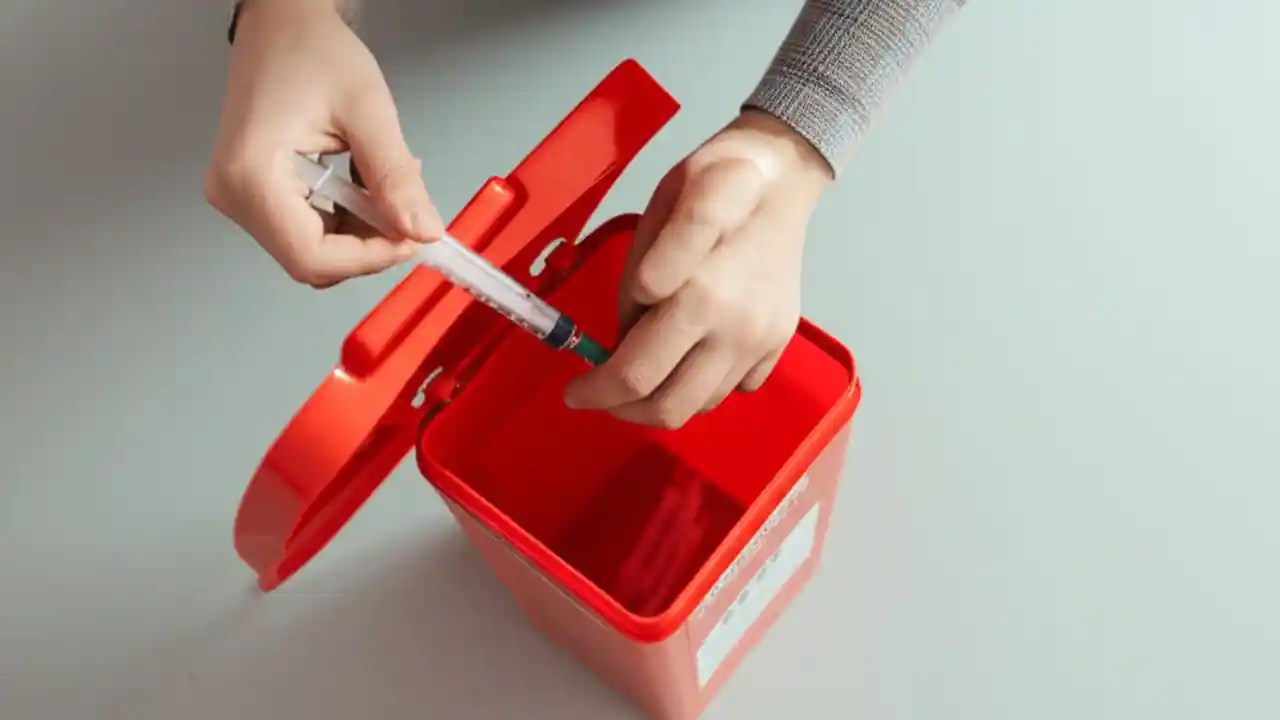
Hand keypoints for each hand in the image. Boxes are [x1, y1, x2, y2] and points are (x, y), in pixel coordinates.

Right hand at [204, 0, 442, 287]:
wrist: (283, 24)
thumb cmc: (313, 51)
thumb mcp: (368, 112)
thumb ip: (395, 178)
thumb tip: (423, 231)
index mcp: (250, 175)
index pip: (312, 255)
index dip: (368, 258)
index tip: (411, 239)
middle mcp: (232, 194)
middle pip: (309, 260)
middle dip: (366, 249)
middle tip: (407, 217)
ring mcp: (238, 196)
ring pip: (310, 252)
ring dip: (359, 237)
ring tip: (386, 193)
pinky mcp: (252, 194)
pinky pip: (304, 231)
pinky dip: (344, 224)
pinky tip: (364, 191)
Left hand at [564, 110, 832, 427]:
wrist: (785, 170)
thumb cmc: (717, 180)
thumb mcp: (665, 206)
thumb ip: (639, 273)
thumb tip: (623, 335)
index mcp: (700, 297)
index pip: (635, 374)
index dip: (594, 390)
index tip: (574, 390)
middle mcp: (735, 330)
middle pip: (668, 407)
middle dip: (622, 409)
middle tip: (597, 393)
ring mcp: (762, 339)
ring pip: (701, 405)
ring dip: (661, 400)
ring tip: (638, 370)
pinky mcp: (780, 340)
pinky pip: (734, 388)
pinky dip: (704, 385)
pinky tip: (688, 354)